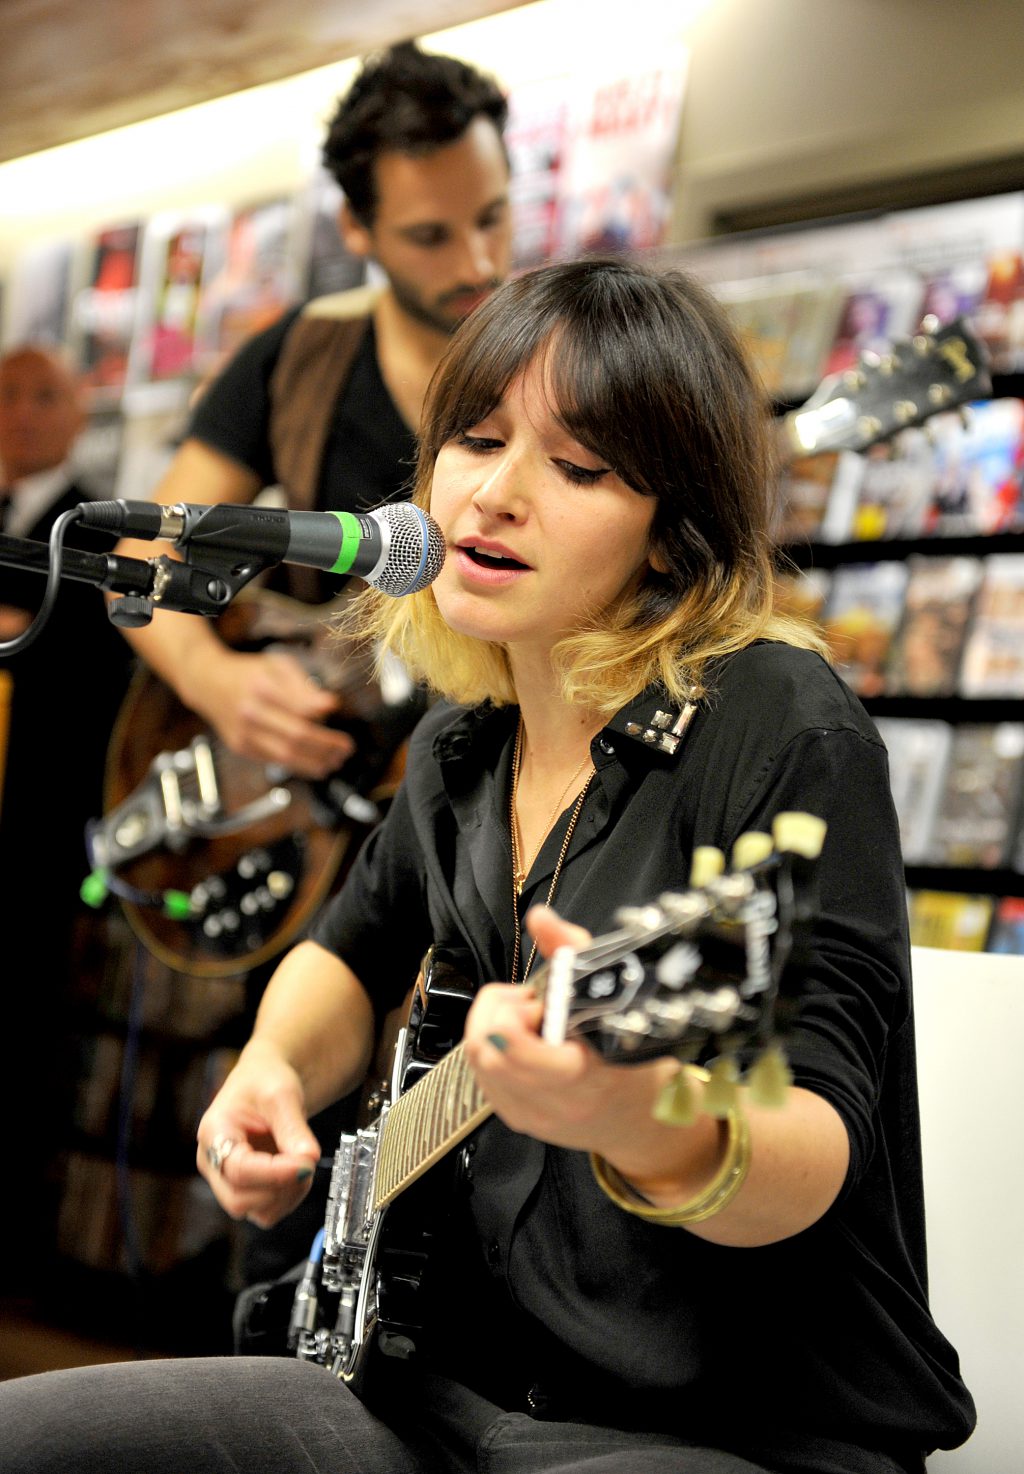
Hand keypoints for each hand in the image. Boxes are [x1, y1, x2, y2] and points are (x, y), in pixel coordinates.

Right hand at [181, 644, 354, 777]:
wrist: (208, 683)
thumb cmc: (250, 672)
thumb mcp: (278, 666)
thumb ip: (304, 686)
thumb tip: (330, 705)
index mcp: (261, 687)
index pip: (299, 709)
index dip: (324, 720)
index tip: (341, 723)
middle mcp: (250, 712)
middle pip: (295, 736)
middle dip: (325, 747)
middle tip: (346, 750)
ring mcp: (243, 733)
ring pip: (285, 756)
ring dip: (315, 763)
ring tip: (335, 762)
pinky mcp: (241, 747)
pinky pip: (274, 761)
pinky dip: (298, 764)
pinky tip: (315, 763)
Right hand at [196, 1040, 321, 1227]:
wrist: (264, 1081)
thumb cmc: (265, 1081)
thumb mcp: (282, 1094)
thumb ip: (294, 1128)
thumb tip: (309, 1159)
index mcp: (214, 1132)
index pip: (238, 1169)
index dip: (275, 1173)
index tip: (306, 1164)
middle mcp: (213, 1161)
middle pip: (239, 1199)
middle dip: (280, 1187)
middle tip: (307, 1163)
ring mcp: (227, 1180)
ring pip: (255, 1211)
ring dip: (287, 1195)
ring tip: (303, 1163)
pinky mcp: (245, 1189)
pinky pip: (266, 1211)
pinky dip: (288, 1199)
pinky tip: (298, 1174)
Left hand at [462, 906, 672, 1157]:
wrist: (642, 1117)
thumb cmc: (636, 1060)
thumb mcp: (617, 998)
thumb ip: (574, 952)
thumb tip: (541, 919)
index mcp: (576, 1075)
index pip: (509, 1042)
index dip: (516, 1010)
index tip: (541, 1001)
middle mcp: (548, 1102)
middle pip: (484, 1045)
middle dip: (501, 1013)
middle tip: (534, 1007)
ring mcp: (528, 1114)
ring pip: (477, 1058)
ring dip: (494, 1029)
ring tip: (532, 1023)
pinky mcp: (516, 1118)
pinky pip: (482, 1075)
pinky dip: (495, 1049)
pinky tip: (524, 1042)